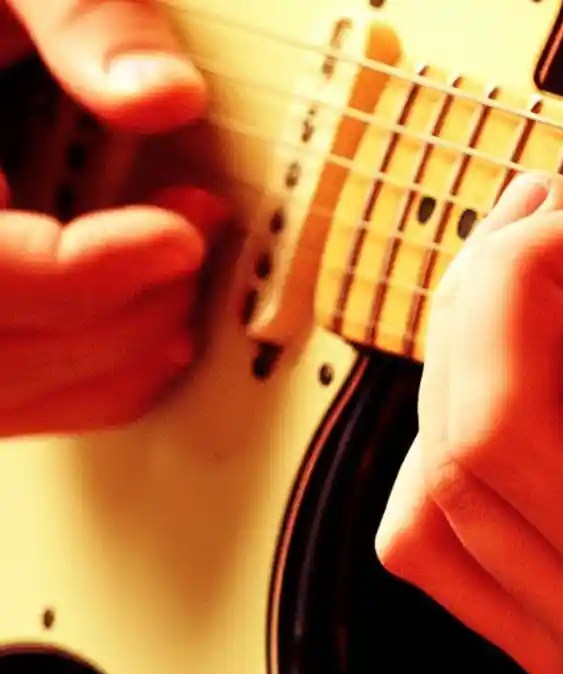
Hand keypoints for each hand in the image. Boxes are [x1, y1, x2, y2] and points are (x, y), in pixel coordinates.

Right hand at [0, 0, 223, 436]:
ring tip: (181, 281)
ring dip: (111, 361)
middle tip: (195, 241)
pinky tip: (152, 335)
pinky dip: (83, 383)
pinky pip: (2, 398)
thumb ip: (80, 13)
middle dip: (117, 315)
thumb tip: (165, 95)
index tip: (181, 233)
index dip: (86, 273)